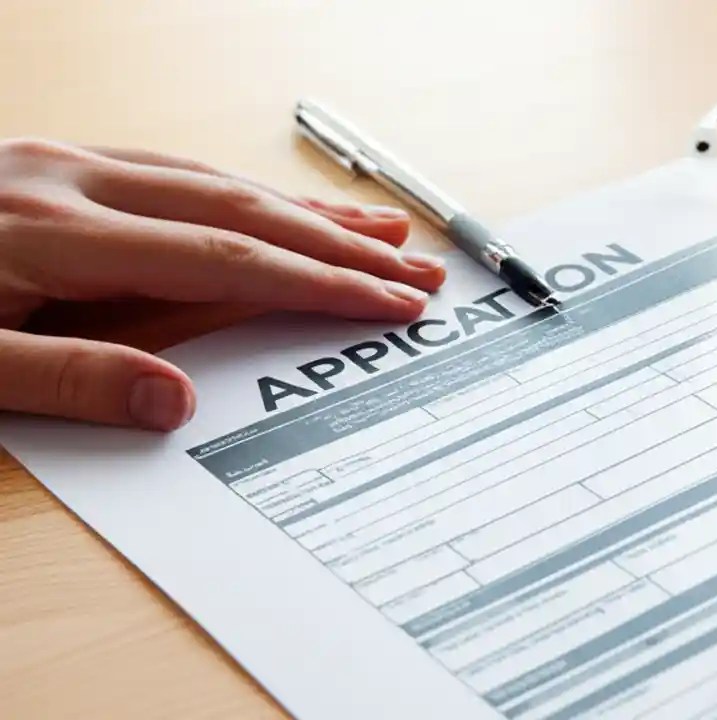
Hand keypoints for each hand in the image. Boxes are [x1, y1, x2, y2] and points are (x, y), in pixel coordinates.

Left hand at [0, 138, 444, 430]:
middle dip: (338, 242)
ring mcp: (57, 160)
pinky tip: (269, 202)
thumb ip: (65, 379)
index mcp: (51, 233)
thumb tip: (177, 400)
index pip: (222, 260)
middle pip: (236, 208)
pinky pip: (168, 166)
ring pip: (210, 177)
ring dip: (301, 207)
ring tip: (378, 228)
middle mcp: (67, 180)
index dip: (318, 282)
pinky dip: (237, 188)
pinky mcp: (46, 159)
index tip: (390, 302)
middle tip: (417, 268)